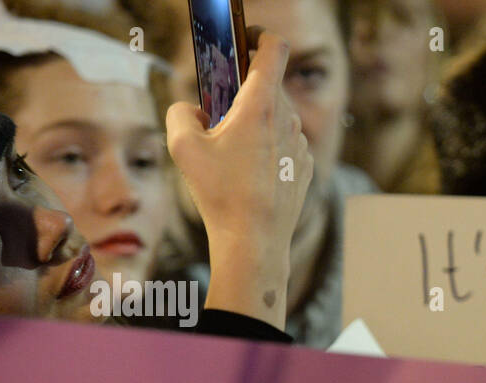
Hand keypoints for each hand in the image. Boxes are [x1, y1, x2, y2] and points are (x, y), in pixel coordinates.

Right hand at [165, 28, 313, 328]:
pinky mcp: (305, 167)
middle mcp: (288, 121)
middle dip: (246, 91)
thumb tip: (194, 109)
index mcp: (261, 106)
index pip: (273, 49)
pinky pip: (286, 145)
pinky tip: (251, 173)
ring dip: (258, 123)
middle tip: (221, 109)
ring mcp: (301, 145)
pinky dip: (270, 149)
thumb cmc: (220, 194)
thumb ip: (180, 112)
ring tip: (234, 150)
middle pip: (270, 87)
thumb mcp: (182, 147)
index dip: (260, 36)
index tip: (247, 38)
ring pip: (278, 118)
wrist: (255, 242)